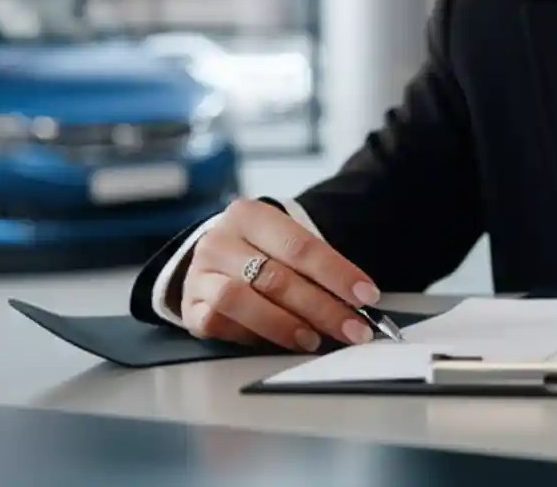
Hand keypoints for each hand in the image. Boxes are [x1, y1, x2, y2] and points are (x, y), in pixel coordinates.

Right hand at [180, 198, 381, 350]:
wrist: (215, 255)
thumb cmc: (262, 251)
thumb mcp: (287, 245)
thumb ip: (317, 270)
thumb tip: (359, 305)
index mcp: (250, 215)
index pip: (300, 246)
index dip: (337, 274)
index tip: (366, 296)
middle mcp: (220, 240)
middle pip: (276, 277)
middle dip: (322, 308)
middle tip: (353, 329)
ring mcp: (200, 273)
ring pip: (240, 299)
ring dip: (283, 324)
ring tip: (313, 339)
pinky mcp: (189, 307)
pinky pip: (218, 323)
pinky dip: (250, 335)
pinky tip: (276, 342)